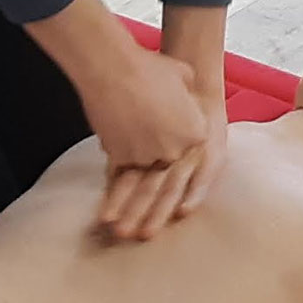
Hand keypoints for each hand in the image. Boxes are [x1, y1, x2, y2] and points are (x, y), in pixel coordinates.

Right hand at [77, 42, 217, 241]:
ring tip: (122, 233)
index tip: (178, 190)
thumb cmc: (150, 68)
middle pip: (169, 183)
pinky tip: (106, 211)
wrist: (114, 68)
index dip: (182, 170)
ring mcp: (147, 155)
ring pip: (142, 188)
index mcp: (196, 133)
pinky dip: (112, 194)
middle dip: (158, 212)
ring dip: (132, 213)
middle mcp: (174, 151)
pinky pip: (118, 179)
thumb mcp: (181, 76)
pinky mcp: (121, 154)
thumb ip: (187, 93)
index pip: (194, 160)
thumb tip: (184, 93)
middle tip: (149, 235)